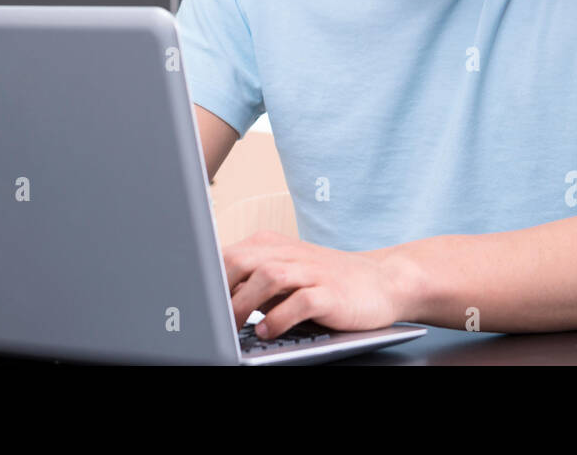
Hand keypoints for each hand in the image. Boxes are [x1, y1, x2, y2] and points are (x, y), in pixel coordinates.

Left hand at [222, 231, 410, 338]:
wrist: (382, 280)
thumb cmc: (327, 280)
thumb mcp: (286, 273)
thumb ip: (252, 280)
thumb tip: (210, 297)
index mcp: (271, 245)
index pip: (226, 254)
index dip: (205, 278)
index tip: (193, 303)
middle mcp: (289, 253)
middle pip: (240, 260)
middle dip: (220, 290)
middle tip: (211, 318)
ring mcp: (312, 271)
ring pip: (267, 277)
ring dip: (245, 304)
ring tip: (236, 326)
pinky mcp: (331, 292)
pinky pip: (300, 301)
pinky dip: (278, 318)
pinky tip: (268, 330)